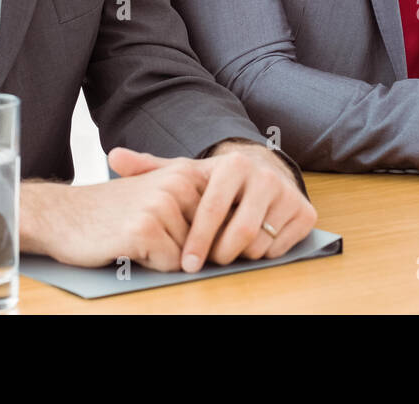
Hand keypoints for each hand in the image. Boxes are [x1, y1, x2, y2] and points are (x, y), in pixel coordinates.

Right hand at [18, 153, 207, 270]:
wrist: (63, 214)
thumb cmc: (113, 209)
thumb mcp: (157, 190)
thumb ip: (194, 198)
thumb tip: (238, 227)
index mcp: (184, 172)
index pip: (221, 218)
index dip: (201, 233)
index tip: (176, 227)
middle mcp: (177, 184)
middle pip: (207, 238)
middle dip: (182, 246)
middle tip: (147, 230)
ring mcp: (161, 205)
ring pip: (189, 254)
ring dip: (164, 255)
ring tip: (136, 235)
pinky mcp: (145, 229)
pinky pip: (171, 264)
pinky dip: (152, 264)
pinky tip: (129, 246)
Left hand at [114, 142, 315, 271]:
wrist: (266, 175)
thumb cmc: (219, 182)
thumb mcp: (188, 174)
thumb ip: (151, 168)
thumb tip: (113, 156)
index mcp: (234, 164)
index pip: (212, 210)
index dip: (197, 241)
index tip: (187, 263)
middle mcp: (265, 176)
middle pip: (239, 234)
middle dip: (220, 253)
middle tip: (210, 258)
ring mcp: (288, 194)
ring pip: (259, 245)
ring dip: (241, 254)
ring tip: (230, 245)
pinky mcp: (305, 213)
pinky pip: (279, 249)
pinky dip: (264, 254)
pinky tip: (254, 241)